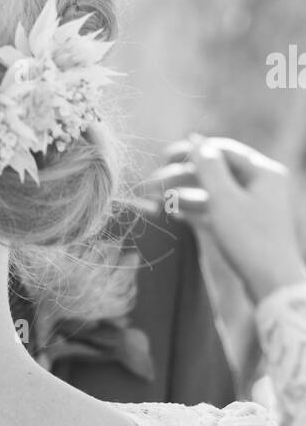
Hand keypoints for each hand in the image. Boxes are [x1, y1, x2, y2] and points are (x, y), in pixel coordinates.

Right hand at [143, 135, 305, 303]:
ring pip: (213, 194)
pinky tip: (174, 214)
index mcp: (264, 172)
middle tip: (153, 182)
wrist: (272, 283)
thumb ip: (208, 168)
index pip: (223, 151)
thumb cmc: (250, 238)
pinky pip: (217, 212)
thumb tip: (197, 142)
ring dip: (185, 195)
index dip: (192, 151)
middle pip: (216, 172)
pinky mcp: (245, 228)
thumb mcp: (224, 199)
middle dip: (183, 176)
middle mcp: (261, 186)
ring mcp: (253, 208)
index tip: (164, 156)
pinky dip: (196, 211)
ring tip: (157, 201)